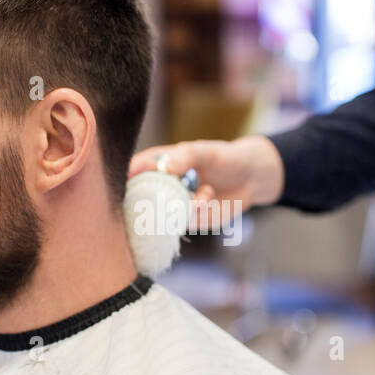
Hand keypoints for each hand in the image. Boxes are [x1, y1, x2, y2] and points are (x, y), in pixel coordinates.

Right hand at [127, 135, 284, 230]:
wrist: (249, 179)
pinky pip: (182, 222)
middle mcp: (162, 184)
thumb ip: (185, 156)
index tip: (124, 179)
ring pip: (161, 213)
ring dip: (178, 206)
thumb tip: (165, 167)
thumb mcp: (205, 152)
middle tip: (163, 194)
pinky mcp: (188, 220)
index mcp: (160, 163)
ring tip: (203, 193)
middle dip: (146, 199)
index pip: (136, 168)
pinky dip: (194, 212)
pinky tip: (208, 198)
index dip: (127, 174)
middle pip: (140, 196)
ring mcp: (174, 203)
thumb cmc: (224, 158)